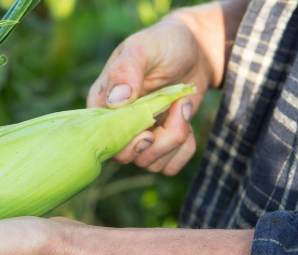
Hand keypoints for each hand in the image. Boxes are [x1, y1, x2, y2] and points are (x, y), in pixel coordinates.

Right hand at [86, 6, 227, 175]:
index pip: (104, 137)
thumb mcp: (142, 49)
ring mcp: (139, 138)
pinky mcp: (161, 145)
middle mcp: (117, 126)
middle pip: (128, 157)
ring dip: (176, 139)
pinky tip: (187, 121)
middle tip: (175, 107)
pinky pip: (169, 167)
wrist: (196, 50)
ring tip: (182, 106)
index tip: (151, 122)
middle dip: (160, 138)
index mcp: (102, 104)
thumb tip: (115, 102)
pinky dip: (185, 149)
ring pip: (152, 164)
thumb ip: (126, 72)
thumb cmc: (163, 44)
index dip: (128, 137)